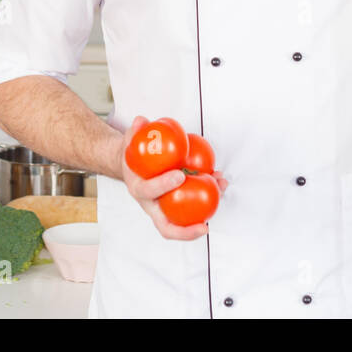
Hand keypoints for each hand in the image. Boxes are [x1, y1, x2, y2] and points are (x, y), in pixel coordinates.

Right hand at [122, 116, 226, 240]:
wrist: (132, 168)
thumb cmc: (133, 158)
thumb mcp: (130, 143)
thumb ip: (135, 132)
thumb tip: (140, 121)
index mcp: (138, 189)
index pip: (148, 192)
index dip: (162, 186)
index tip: (179, 175)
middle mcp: (151, 205)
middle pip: (166, 227)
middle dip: (185, 230)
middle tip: (204, 224)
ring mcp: (165, 209)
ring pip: (184, 222)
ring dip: (206, 213)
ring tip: (221, 191)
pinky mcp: (178, 207)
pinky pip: (194, 208)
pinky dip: (210, 195)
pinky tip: (221, 181)